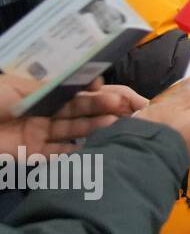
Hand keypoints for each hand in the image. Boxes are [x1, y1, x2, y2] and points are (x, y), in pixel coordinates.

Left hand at [0, 75, 120, 157]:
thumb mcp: (21, 87)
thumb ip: (56, 86)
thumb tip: (92, 79)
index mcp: (39, 91)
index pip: (73, 90)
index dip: (94, 91)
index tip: (113, 91)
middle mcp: (41, 111)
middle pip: (76, 110)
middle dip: (99, 109)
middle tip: (124, 109)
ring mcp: (36, 132)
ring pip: (71, 130)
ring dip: (93, 128)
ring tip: (115, 125)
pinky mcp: (29, 154)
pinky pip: (55, 155)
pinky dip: (74, 153)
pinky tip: (95, 149)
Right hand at [133, 78, 189, 164]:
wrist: (140, 167)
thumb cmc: (155, 131)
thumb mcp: (168, 105)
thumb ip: (187, 93)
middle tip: (172, 98)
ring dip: (182, 119)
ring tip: (161, 116)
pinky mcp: (185, 162)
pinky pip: (184, 141)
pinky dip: (177, 133)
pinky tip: (161, 132)